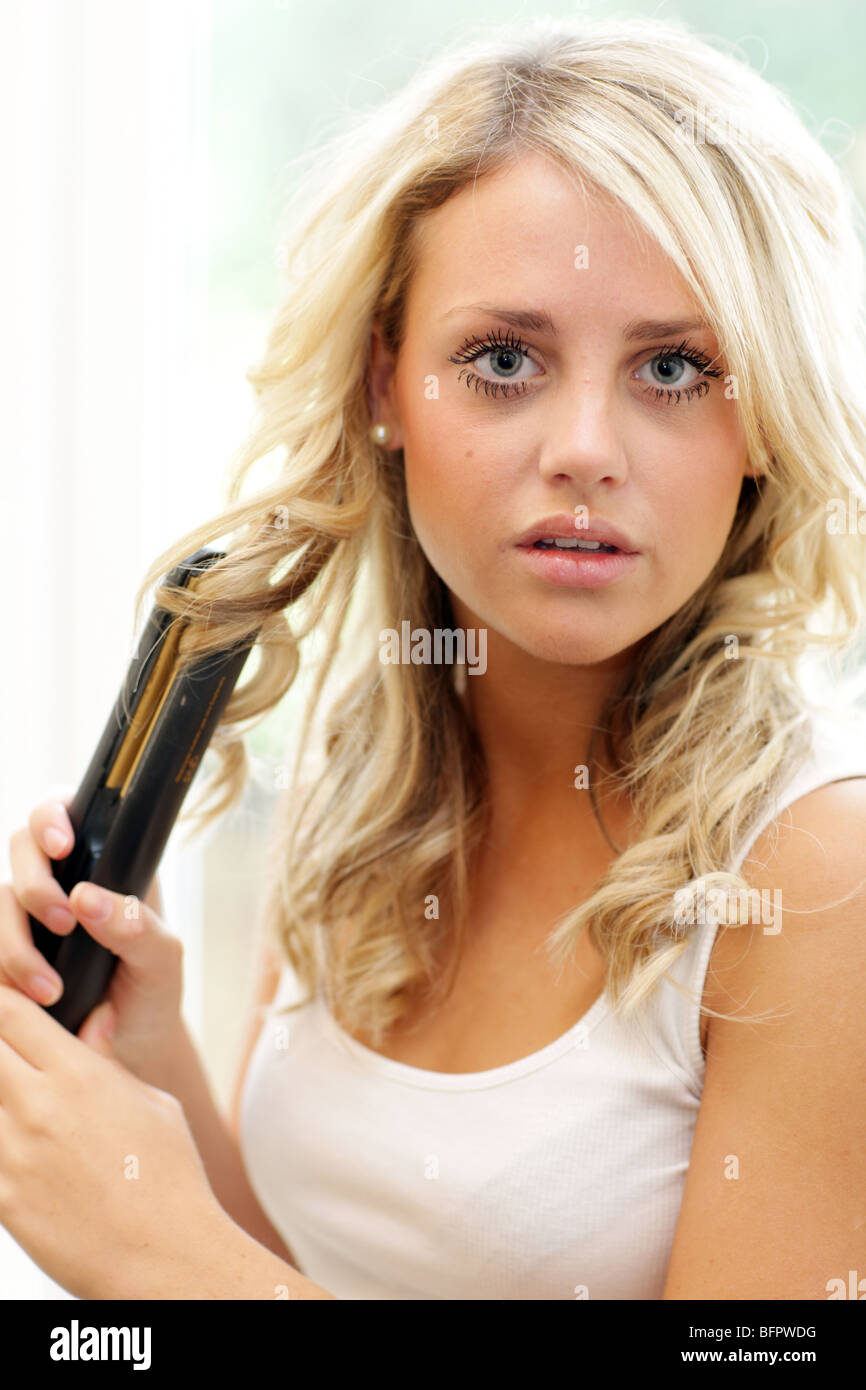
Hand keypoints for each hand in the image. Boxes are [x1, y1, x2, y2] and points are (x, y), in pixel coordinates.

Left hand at [0, 982, 227, 1299]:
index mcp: (79, 1074)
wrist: (162, 1256)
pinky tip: (21, 1146)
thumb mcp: (151, 1102)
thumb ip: (107, 1057)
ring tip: (22, 1105)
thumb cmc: (168, 1178)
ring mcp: (12, 1153)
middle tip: (10, 1058)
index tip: (6, 1008)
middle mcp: (39, 1106)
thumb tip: (95, 1017)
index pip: (12, 1012)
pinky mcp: (0, 1197)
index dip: (3, 1001)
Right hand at [5, 787, 183, 1076]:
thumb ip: (137, 927)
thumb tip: (88, 897)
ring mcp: (25, 915)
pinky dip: (1, 970)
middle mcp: (59, 879)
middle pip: (20, 848)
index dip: (53, 816)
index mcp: (103, 863)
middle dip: (35, 884)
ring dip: (15, 943)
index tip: (64, 845)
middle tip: (63, 923)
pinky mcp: (6, 952)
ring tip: (50, 989)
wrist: (127, 1051)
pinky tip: (25, 995)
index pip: (66, 811)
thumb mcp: (162, 962)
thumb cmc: (150, 994)